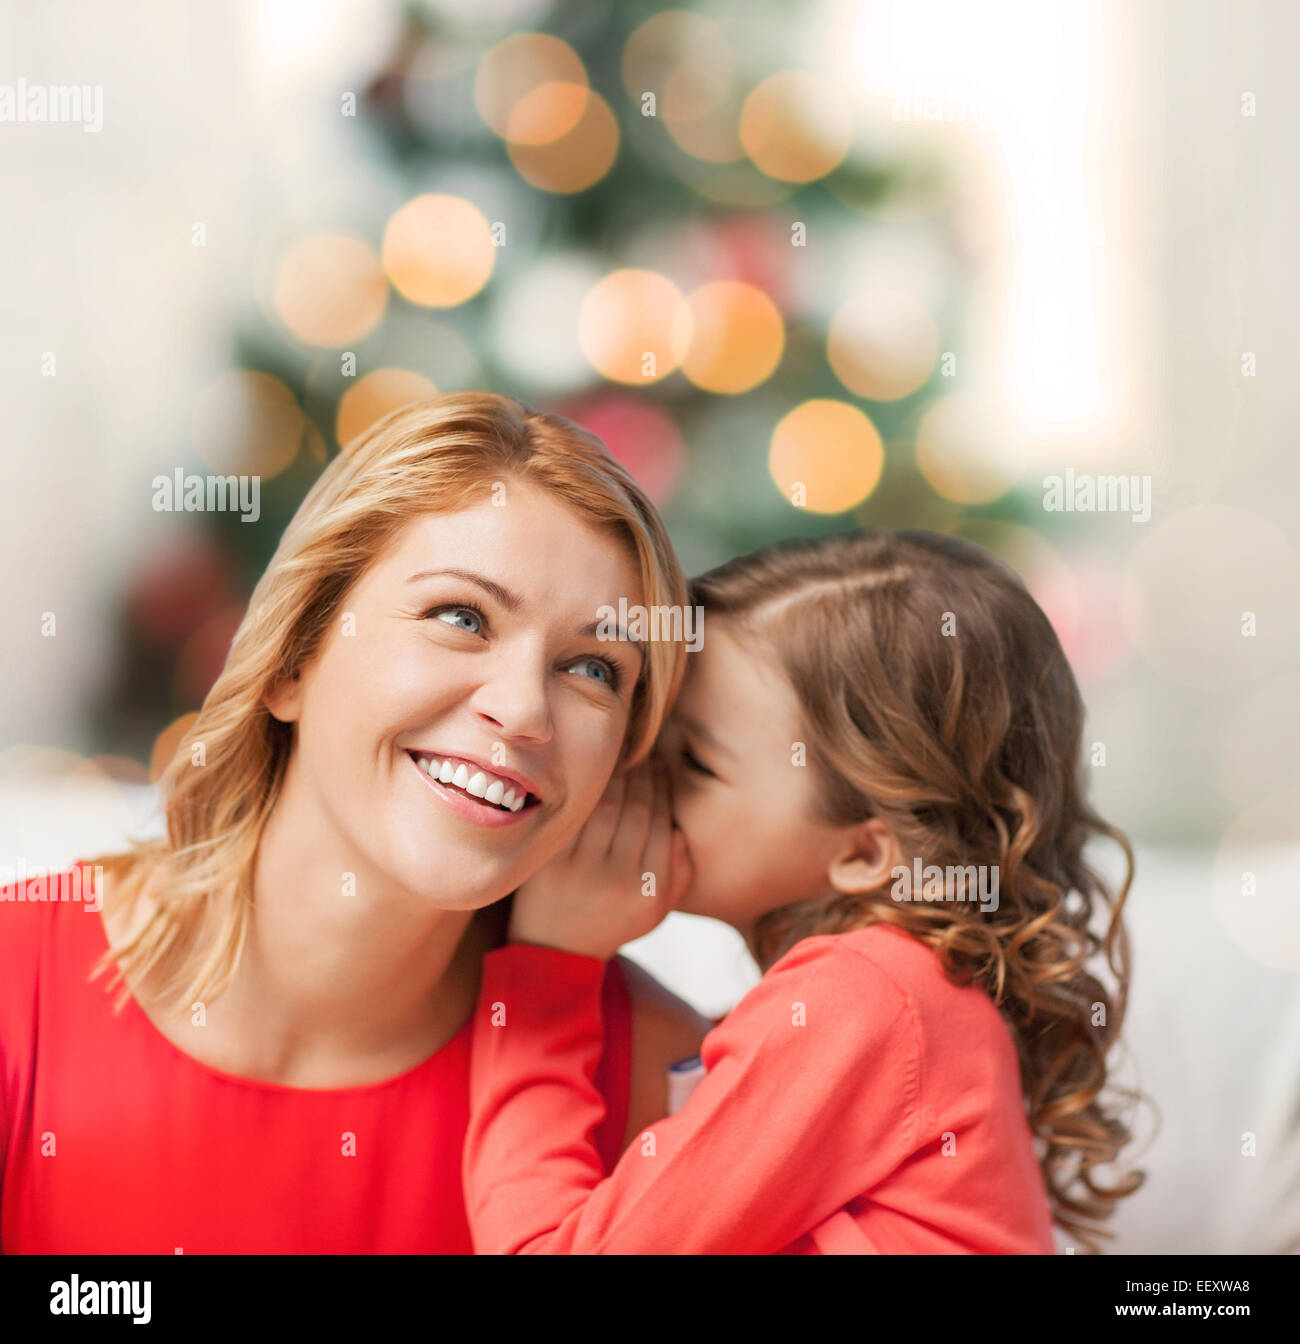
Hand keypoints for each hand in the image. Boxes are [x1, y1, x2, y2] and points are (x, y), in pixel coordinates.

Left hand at [507, 756, 692, 961]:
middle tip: (646, 756)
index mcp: (650, 891)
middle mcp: (619, 881)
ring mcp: (583, 871)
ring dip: (619, 776)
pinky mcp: (552, 862)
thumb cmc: (613, 921)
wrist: (555, 950)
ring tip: (624, 761)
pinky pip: (577, 815)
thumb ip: (679, 874)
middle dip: (645, 776)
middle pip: (638, 810)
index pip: (664, 824)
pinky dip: (588, 791)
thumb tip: (682, 830)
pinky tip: (595, 778)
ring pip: (608, 806)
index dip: (664, 789)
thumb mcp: (656, 910)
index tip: (662, 768)